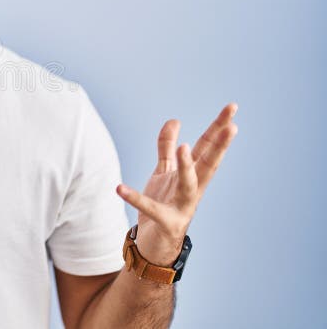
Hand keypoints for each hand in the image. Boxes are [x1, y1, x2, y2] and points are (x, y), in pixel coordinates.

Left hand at [116, 103, 238, 265]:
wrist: (155, 243)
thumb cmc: (165, 203)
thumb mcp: (165, 172)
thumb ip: (166, 147)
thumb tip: (174, 121)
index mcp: (193, 175)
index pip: (208, 147)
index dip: (219, 128)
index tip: (232, 108)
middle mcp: (192, 189)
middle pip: (208, 163)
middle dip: (220, 145)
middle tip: (232, 126)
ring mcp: (181, 206)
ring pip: (188, 184)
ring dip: (187, 166)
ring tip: (184, 147)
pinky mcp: (163, 221)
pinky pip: (148, 208)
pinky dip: (135, 198)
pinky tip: (120, 188)